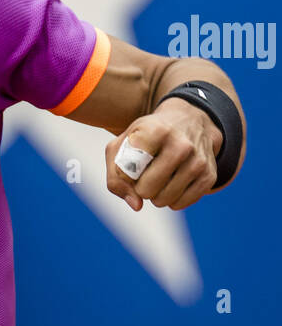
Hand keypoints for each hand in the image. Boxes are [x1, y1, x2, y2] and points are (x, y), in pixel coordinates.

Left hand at [107, 97, 221, 211]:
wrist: (188, 121)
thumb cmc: (148, 136)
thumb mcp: (123, 144)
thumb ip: (116, 176)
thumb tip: (136, 205)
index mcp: (156, 130)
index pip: (130, 167)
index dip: (125, 173)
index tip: (131, 163)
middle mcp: (181, 144)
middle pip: (147, 189)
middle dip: (140, 188)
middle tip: (145, 175)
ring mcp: (198, 160)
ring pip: (164, 199)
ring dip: (155, 196)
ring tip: (158, 179)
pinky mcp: (209, 175)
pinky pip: (181, 203)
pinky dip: (172, 200)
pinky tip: (172, 184)